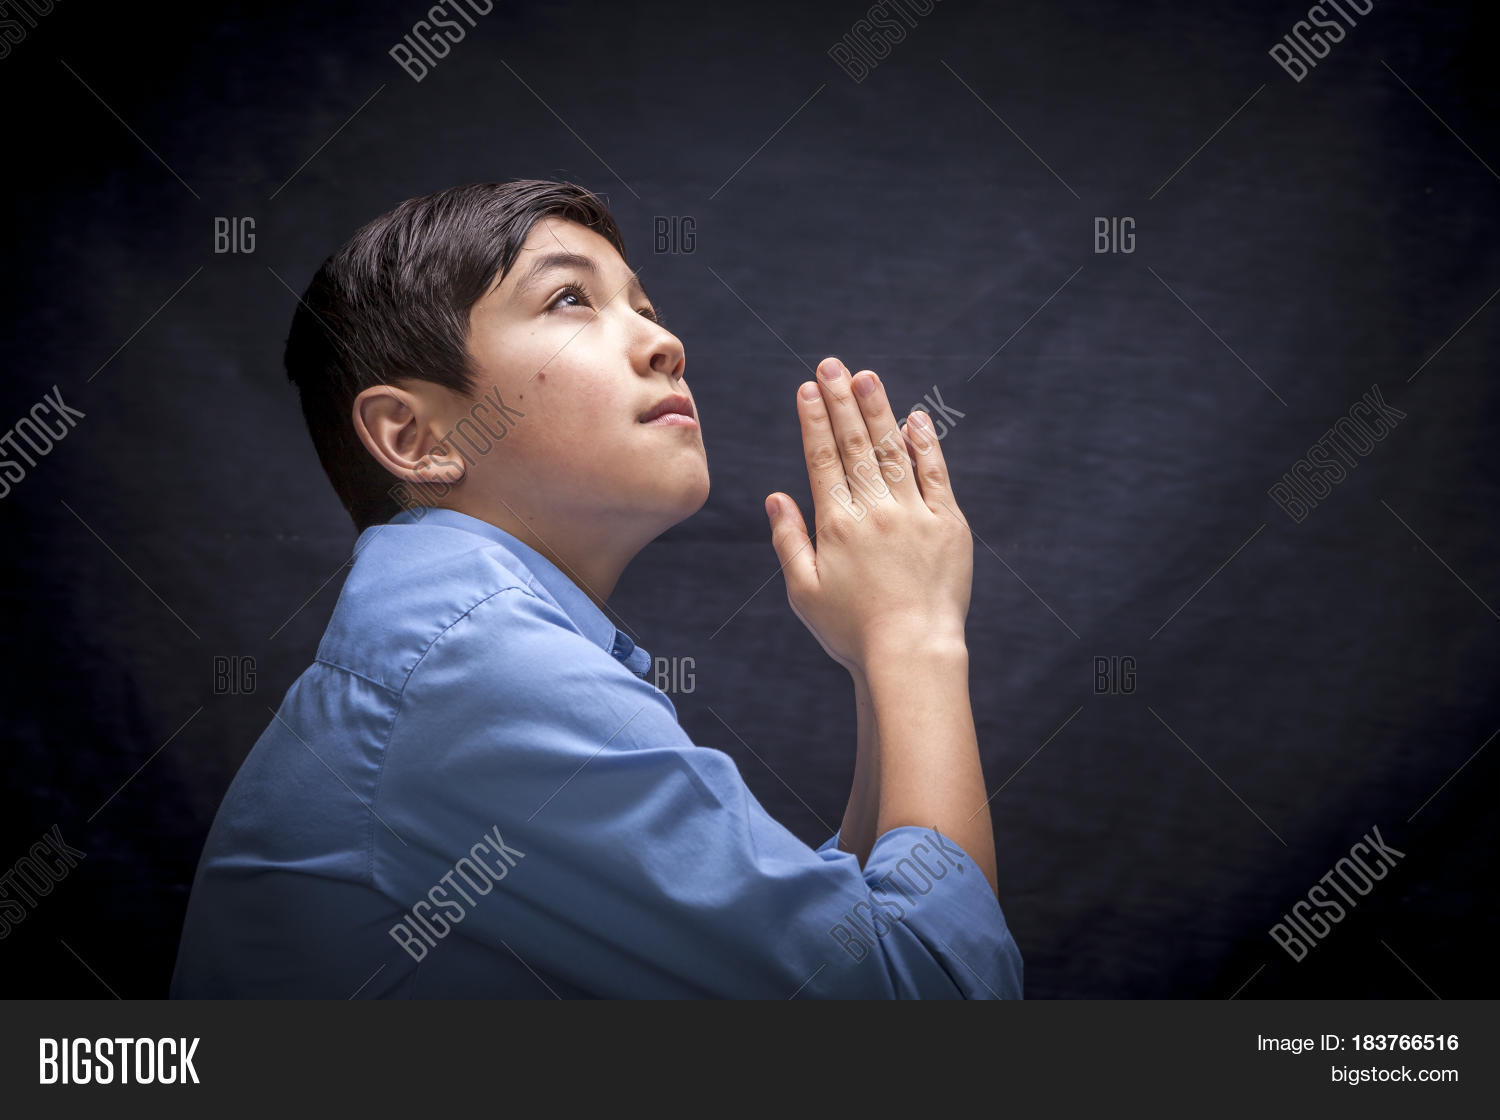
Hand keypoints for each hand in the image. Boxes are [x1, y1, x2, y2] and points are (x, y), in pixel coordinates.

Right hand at [765, 357, 972, 674]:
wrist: (912, 653)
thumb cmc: (852, 631)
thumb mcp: (804, 591)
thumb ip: (788, 540)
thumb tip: (776, 495)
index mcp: (836, 525)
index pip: (822, 458)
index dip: (814, 420)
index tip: (808, 389)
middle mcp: (875, 511)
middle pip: (855, 445)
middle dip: (841, 401)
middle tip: (831, 365)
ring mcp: (915, 515)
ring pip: (892, 451)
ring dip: (878, 410)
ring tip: (866, 377)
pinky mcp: (948, 525)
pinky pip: (935, 475)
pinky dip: (924, 445)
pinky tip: (915, 419)